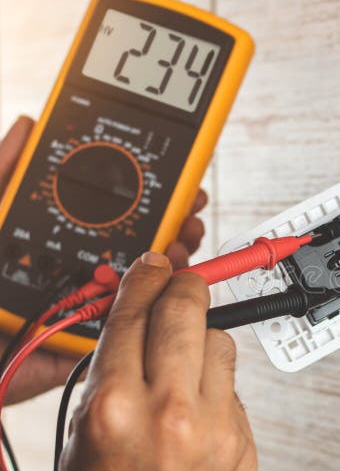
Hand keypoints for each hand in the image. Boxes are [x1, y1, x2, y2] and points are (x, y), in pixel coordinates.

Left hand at [0, 116, 208, 403]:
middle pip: (140, 248)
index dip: (149, 197)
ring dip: (174, 265)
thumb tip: (30, 126)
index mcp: (57, 241)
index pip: (114, 215)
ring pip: (144, 286)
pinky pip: (128, 330)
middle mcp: (77, 271)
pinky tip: (171, 290)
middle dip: (175, 228)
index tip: (178, 183)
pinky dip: (158, 312)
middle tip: (190, 213)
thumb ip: (6, 173)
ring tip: (184, 244)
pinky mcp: (83, 344)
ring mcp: (84, 307)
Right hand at [58, 254, 257, 470]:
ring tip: (188, 360)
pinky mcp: (244, 441)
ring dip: (204, 340)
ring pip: (221, 342)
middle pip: (188, 310)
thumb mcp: (80, 442)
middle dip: (187, 286)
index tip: (154, 267)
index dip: (145, 280)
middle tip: (185, 282)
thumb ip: (108, 379)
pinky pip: (233, 388)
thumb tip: (132, 330)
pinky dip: (217, 386)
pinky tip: (199, 408)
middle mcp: (168, 410)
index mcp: (113, 407)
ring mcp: (214, 426)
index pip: (134, 313)